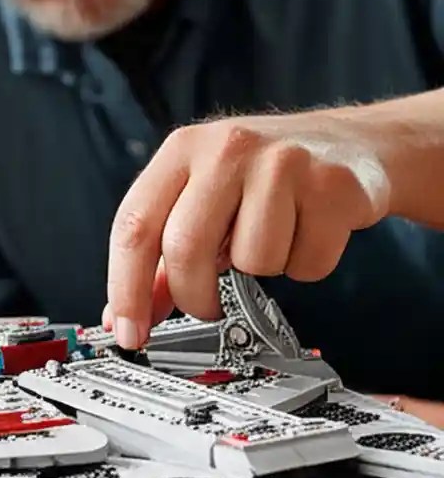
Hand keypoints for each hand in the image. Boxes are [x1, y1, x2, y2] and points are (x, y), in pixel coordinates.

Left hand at [105, 116, 391, 347]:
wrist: (352, 144)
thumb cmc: (266, 175)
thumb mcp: (204, 198)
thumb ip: (162, 254)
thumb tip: (130, 312)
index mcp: (182, 150)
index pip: (134, 226)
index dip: (126, 290)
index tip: (128, 332)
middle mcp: (227, 148)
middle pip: (185, 247)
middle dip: (194, 297)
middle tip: (207, 308)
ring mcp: (282, 162)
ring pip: (251, 261)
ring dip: (260, 273)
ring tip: (271, 241)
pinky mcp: (331, 185)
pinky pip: (304, 264)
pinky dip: (303, 266)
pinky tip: (306, 235)